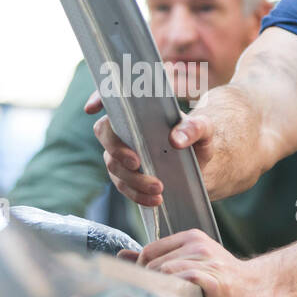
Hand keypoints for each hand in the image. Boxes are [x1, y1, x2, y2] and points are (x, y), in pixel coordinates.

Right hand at [85, 90, 215, 207]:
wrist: (199, 167)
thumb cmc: (197, 139)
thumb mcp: (204, 131)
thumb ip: (195, 128)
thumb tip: (176, 139)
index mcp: (140, 110)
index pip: (112, 98)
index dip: (97, 98)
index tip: (92, 108)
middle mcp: (125, 129)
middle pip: (103, 133)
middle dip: (116, 149)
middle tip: (137, 163)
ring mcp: (121, 153)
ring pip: (113, 164)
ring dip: (133, 179)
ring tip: (159, 187)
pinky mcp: (125, 176)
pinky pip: (122, 186)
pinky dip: (137, 194)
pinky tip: (155, 199)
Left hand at [117, 228, 269, 296]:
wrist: (257, 289)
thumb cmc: (220, 280)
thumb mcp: (189, 264)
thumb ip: (157, 259)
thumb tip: (122, 256)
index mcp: (190, 238)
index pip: (150, 251)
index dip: (142, 271)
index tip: (148, 287)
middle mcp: (198, 245)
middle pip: (154, 263)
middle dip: (149, 283)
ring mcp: (207, 261)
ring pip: (165, 272)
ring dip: (161, 290)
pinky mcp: (214, 279)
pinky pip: (184, 281)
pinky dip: (176, 292)